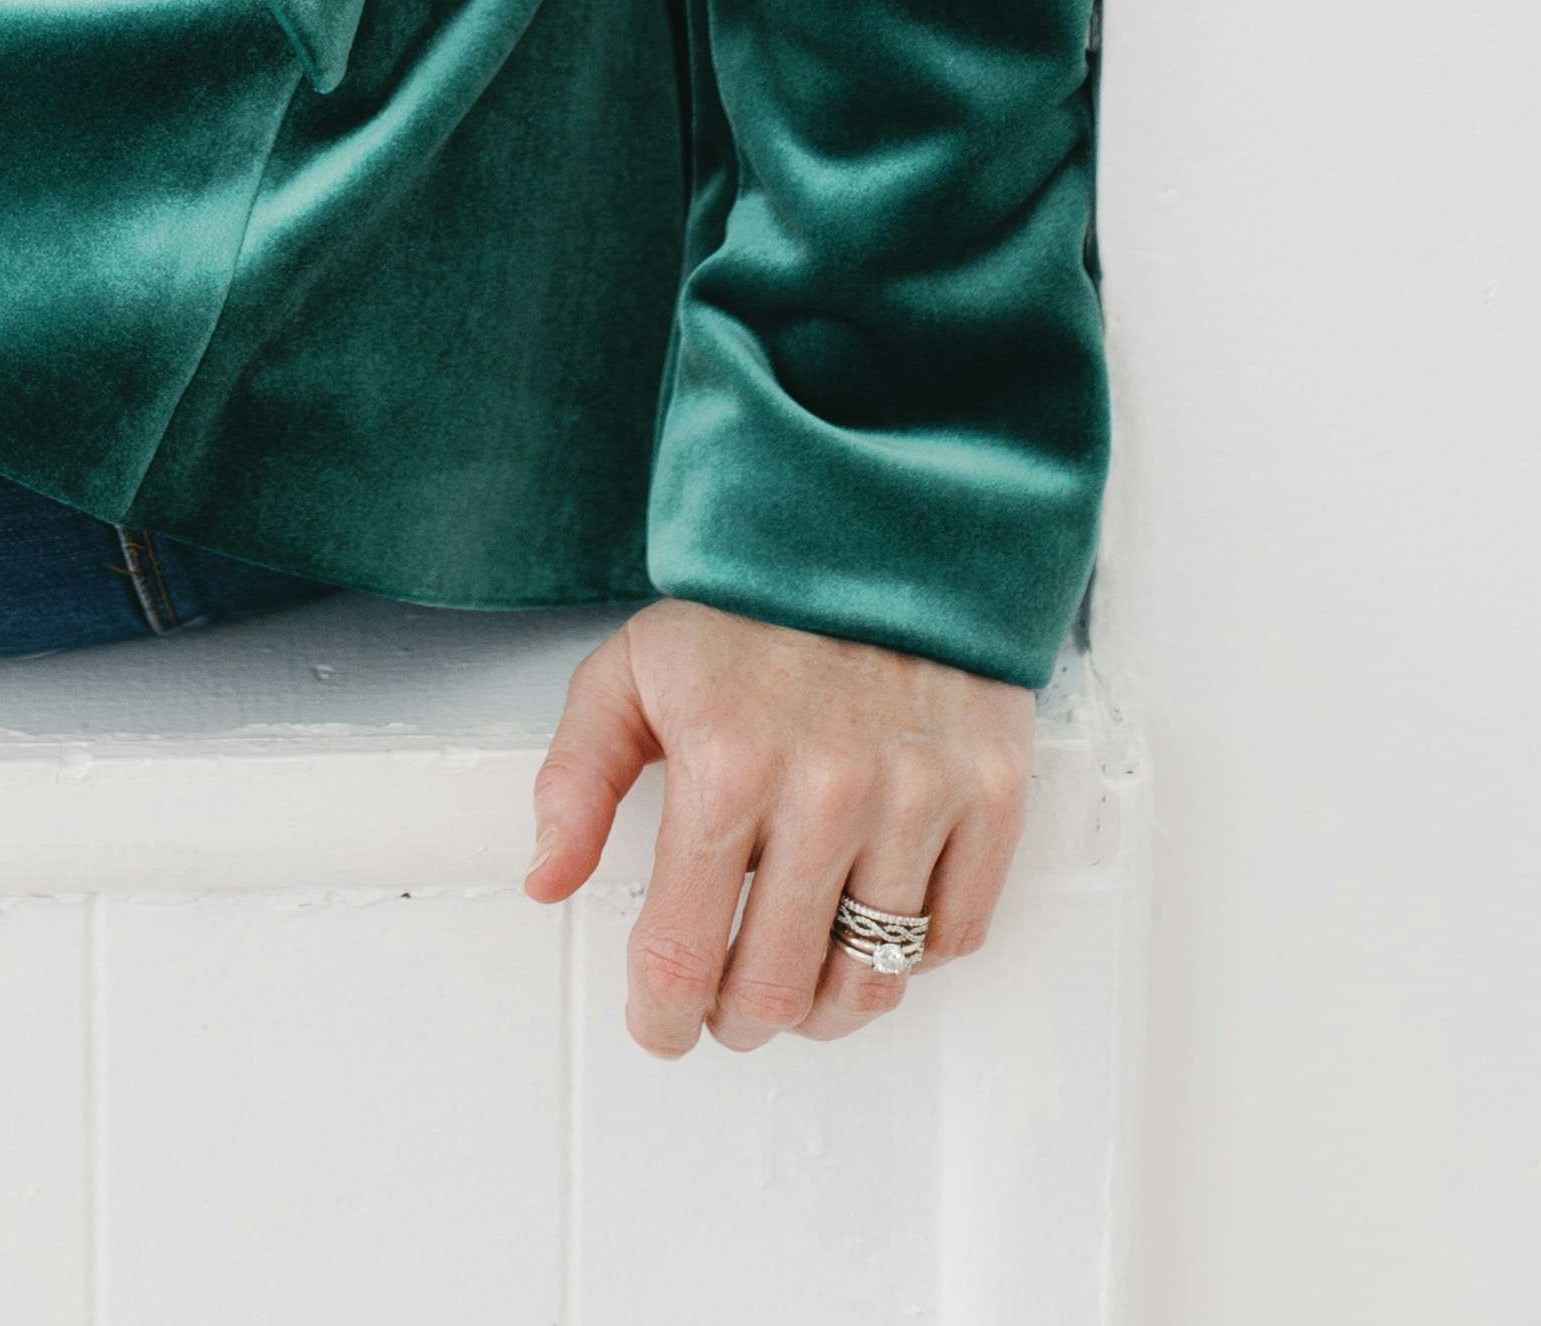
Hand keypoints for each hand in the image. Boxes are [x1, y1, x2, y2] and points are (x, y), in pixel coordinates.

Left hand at [523, 595, 1032, 1053]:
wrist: (878, 516)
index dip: (663, 1017)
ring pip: (872, 982)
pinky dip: (909, 955)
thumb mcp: (631, 669)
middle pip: (779, 992)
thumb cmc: (752, 602)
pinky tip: (870, 919)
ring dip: (823, 1008)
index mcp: (726, 763)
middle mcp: (827, 789)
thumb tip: (548, 880)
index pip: (684, 956)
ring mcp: (917, 795)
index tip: (660, 1023)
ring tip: (798, 980)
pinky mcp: (992, 794)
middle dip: (736, 1023)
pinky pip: (953, 938)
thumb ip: (577, 779)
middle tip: (725, 1010)